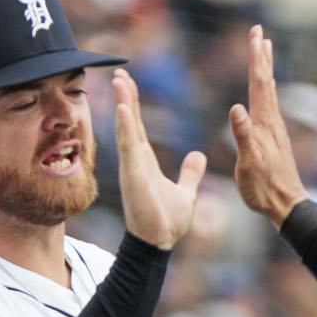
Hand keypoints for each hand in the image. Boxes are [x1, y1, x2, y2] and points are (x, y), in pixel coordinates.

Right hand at [114, 68, 208, 248]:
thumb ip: (190, 173)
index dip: (131, 103)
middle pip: (128, 121)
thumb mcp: (185, 191)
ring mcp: (132, 167)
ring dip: (123, 104)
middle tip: (119, 72)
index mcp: (145, 161)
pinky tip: (122, 108)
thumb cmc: (167, 221)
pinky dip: (125, 126)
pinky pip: (129, 146)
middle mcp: (135, 160)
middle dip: (124, 96)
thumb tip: (197, 155)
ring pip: (126, 128)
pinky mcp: (133, 175)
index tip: (127, 82)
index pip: (136, 126)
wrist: (159, 243)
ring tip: (120, 81)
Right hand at [225, 24, 308, 223]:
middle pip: (266, 81)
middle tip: (259, 32)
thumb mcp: (248, 163)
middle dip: (261, 56)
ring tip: (264, 51)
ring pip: (269, 91)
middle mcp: (271, 121)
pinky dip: (265, 88)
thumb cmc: (264, 188)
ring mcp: (274, 129)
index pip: (259, 83)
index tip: (255, 34)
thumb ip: (243, 135)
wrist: (286, 205)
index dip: (256, 58)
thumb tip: (235, 108)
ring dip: (265, 69)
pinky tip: (264, 91)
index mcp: (263, 124)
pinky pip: (268, 104)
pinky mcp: (273, 137)